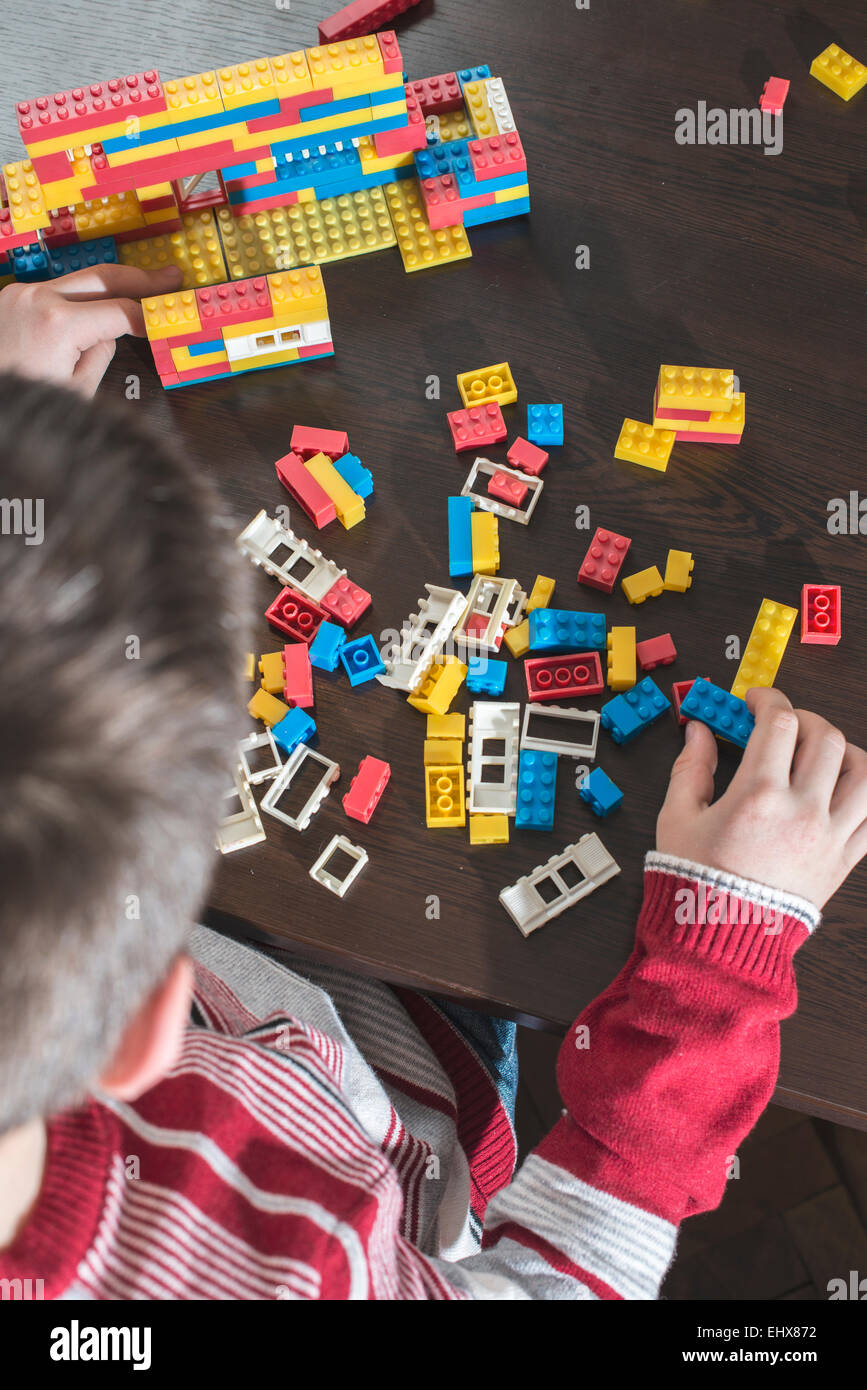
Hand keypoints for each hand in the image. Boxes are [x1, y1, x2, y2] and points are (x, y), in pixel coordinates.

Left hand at [0, 263, 182, 395]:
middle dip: (141, 278)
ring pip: (77, 281)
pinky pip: (53, 292)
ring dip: (110, 285)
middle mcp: (37, 298)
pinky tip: (99, 303)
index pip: (121, 312)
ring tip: (141, 286)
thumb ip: (100, 356)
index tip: (166, 319)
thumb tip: (108, 336)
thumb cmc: (22, 401)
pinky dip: (79, 297)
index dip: (148, 316)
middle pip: (103, 278)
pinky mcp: (11, 298)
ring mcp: (20, 293)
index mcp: (58, 324)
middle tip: (170, 277)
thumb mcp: (75, 390)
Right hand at [657, 686, 866, 907]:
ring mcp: (829, 834)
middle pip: (822, 736)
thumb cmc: (696, 882)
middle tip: (779, 725)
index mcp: (757, 795)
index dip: (767, 699)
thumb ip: (691, 768)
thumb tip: (698, 731)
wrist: (720, 938)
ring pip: (861, 769)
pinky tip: (839, 787)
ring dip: (841, 750)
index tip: (755, 701)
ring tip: (817, 754)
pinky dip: (862, 791)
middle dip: (801, 719)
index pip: (778, 720)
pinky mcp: (844, 858)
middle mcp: (801, 810)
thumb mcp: (678, 819)